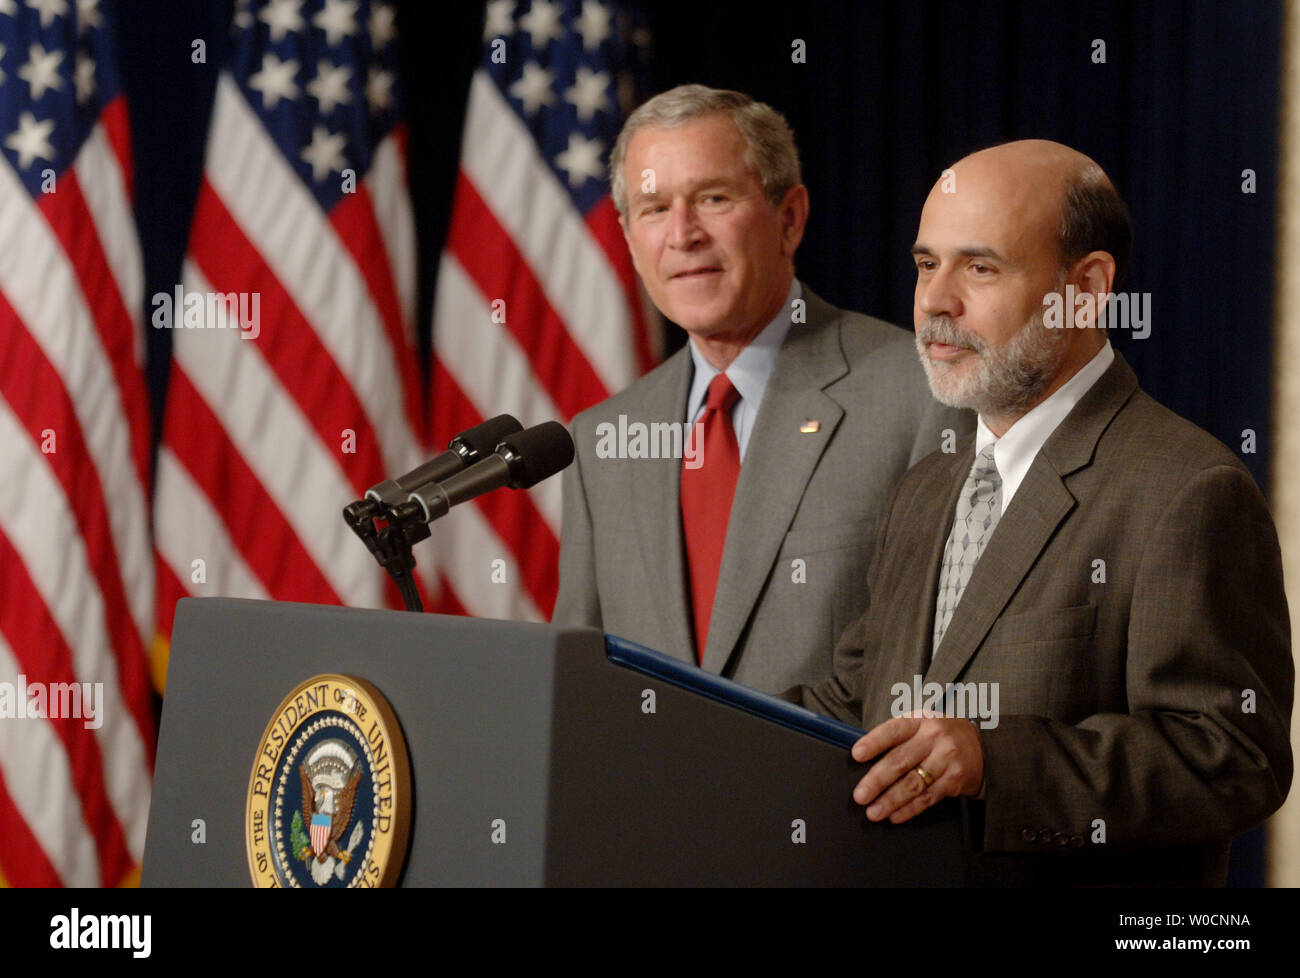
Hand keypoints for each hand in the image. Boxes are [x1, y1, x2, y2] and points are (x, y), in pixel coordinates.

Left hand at [850, 714, 982, 823]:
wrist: (982, 745)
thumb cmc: (939, 735)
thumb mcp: (921, 724)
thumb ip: (897, 737)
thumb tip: (862, 756)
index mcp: (920, 720)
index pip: (893, 730)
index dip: (874, 742)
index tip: (856, 754)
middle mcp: (934, 738)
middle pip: (900, 761)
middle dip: (877, 781)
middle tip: (860, 796)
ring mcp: (946, 759)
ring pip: (913, 783)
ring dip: (891, 800)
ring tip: (873, 812)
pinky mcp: (955, 779)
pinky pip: (928, 797)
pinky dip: (910, 809)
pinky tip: (895, 815)